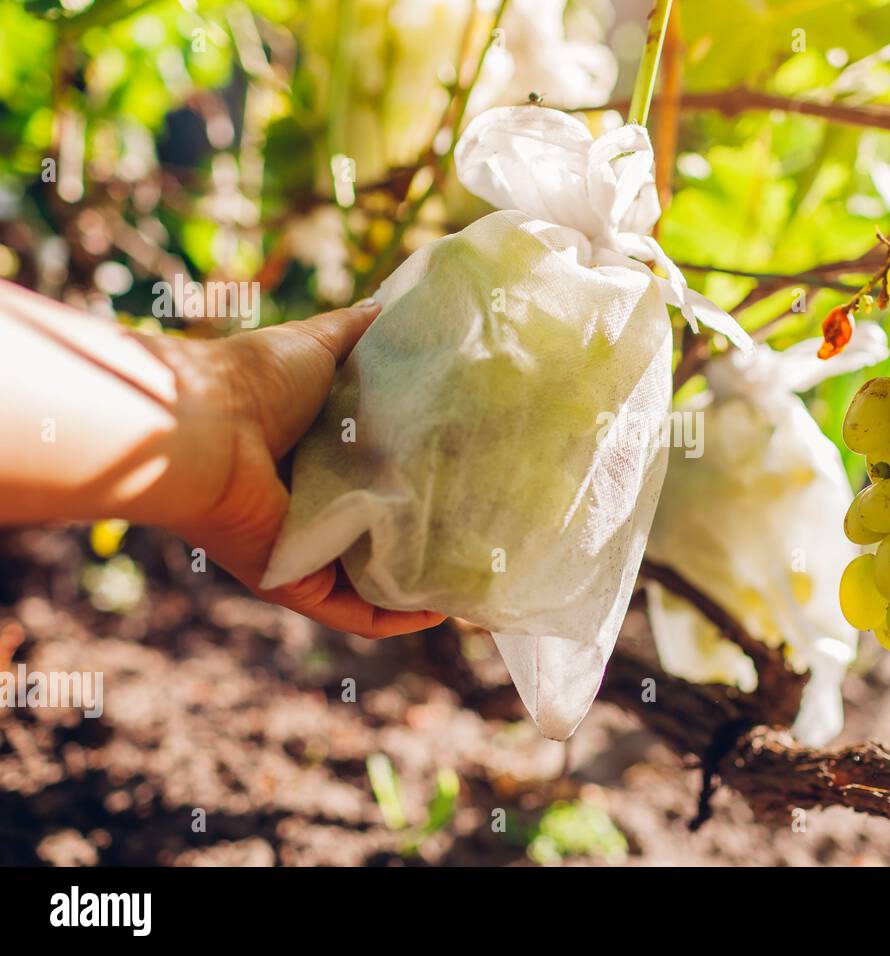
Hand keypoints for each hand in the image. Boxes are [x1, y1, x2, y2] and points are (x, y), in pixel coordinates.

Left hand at [139, 301, 446, 637]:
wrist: (201, 425)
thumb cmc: (254, 380)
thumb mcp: (321, 344)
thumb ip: (362, 331)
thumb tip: (401, 304)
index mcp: (316, 457)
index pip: (378, 479)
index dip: (422, 480)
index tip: (474, 475)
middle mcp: (308, 509)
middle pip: (378, 535)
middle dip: (427, 539)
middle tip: (483, 533)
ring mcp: (300, 551)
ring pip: (370, 583)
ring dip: (418, 589)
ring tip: (471, 583)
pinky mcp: (293, 582)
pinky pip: (353, 613)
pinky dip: (394, 618)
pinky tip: (437, 611)